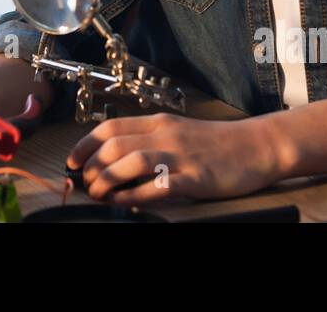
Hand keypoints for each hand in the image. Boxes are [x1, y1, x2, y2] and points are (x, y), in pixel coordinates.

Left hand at [66, 113, 283, 204]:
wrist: (256, 145)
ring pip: (132, 161)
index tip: (71, 161)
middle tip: (83, 184)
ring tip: (97, 194)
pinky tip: (124, 203)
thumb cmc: (214, 143)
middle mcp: (165, 135)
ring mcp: (181, 156)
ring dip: (108, 179)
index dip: (84, 145)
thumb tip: (113, 157)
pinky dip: (137, 195)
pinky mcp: (196, 178)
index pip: (109, 128)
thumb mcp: (176, 132)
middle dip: (91, 166)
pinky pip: (160, 185)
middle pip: (115, 145)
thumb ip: (148, 141)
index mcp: (157, 123)